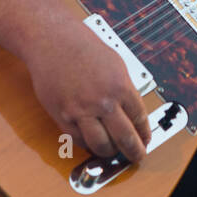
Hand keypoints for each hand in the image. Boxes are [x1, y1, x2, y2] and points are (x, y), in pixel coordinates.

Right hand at [22, 18, 151, 164]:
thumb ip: (124, 88)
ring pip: (101, 146)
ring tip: (112, 151)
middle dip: (134, 152)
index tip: (145, 140)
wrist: (51, 41)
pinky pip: (78, 140)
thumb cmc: (81, 46)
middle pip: (125, 139)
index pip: (140, 120)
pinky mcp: (62, 116)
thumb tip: (132, 111)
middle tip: (136, 155)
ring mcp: (81, 111)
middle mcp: (103, 101)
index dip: (144, 134)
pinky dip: (87, 144)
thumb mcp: (115, 63)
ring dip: (109, 152)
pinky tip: (92, 141)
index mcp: (120, 86)